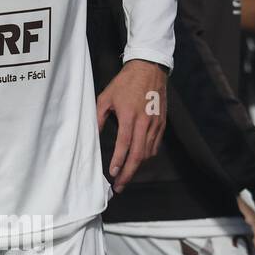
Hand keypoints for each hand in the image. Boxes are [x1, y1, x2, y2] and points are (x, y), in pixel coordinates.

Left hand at [96, 59, 166, 191]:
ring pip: (148, 153)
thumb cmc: (124, 83)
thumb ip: (98, 118)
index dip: (119, 161)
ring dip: (137, 167)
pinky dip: (146, 156)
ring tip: (125, 175)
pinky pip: (155, 145)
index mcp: (130, 116)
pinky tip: (137, 161)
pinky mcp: (162, 124)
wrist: (149, 69)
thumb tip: (91, 136)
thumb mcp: (105, 98)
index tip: (113, 174)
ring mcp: (156, 124)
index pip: (125, 144)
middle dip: (129, 173)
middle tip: (120, 186)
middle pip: (139, 155)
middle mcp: (145, 122)